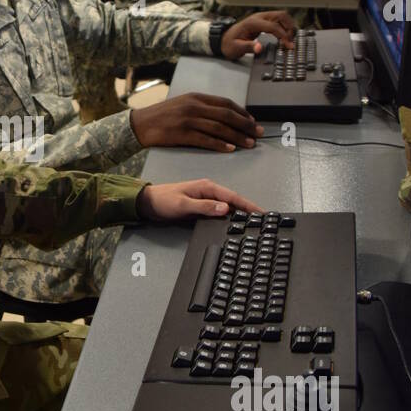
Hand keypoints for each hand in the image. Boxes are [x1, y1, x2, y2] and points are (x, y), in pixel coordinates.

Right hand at [131, 93, 261, 151]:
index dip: (243, 113)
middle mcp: (194, 106)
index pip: (226, 103)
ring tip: (250, 144)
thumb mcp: (183, 104)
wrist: (140, 124)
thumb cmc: (162, 116)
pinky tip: (230, 149)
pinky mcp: (182, 134)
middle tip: (258, 133)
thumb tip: (224, 115)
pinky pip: (206, 140)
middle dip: (246, 125)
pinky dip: (220, 144)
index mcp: (196, 97)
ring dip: (238, 137)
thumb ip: (202, 107)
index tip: (253, 122)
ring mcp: (188, 119)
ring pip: (220, 128)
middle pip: (227, 115)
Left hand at [135, 177, 260, 222]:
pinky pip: (219, 211)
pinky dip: (229, 216)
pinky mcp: (201, 206)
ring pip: (228, 206)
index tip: (261, 212)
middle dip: (248, 210)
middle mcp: (208, 191)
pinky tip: (234, 222)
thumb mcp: (183, 205)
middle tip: (263, 220)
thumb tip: (225, 208)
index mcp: (206, 187)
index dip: (248, 205)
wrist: (147, 203)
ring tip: (253, 223)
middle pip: (234, 201)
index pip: (233, 197)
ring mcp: (205, 199)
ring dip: (240, 213)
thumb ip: (204, 207)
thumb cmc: (162, 201)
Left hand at [221, 10, 296, 57]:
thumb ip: (248, 47)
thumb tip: (259, 48)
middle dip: (289, 27)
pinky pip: (278, 21)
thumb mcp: (236, 48)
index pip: (273, 26)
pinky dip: (284, 27)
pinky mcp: (264, 21)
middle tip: (291, 41)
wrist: (224, 39)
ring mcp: (262, 18)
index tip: (289, 45)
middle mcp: (259, 17)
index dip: (283, 35)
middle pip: (281, 15)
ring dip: (288, 26)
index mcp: (253, 23)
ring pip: (282, 16)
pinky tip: (285, 37)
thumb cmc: (229, 44)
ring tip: (289, 40)